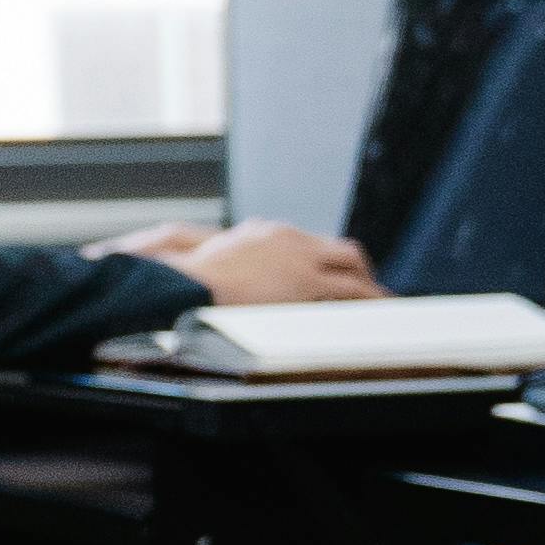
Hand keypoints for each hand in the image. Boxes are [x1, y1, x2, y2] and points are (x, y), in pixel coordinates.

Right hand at [157, 223, 382, 306]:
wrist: (185, 284)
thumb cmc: (182, 280)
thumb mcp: (196, 260)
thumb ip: (198, 255)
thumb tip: (163, 255)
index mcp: (261, 233)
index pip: (303, 243)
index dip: (321, 260)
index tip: (327, 275)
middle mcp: (287, 237)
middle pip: (336, 247)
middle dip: (356, 267)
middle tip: (366, 288)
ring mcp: (300, 257)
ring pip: (351, 264)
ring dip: (368, 284)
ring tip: (382, 302)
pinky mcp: (308, 281)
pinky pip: (352, 290)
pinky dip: (372, 299)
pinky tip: (380, 311)